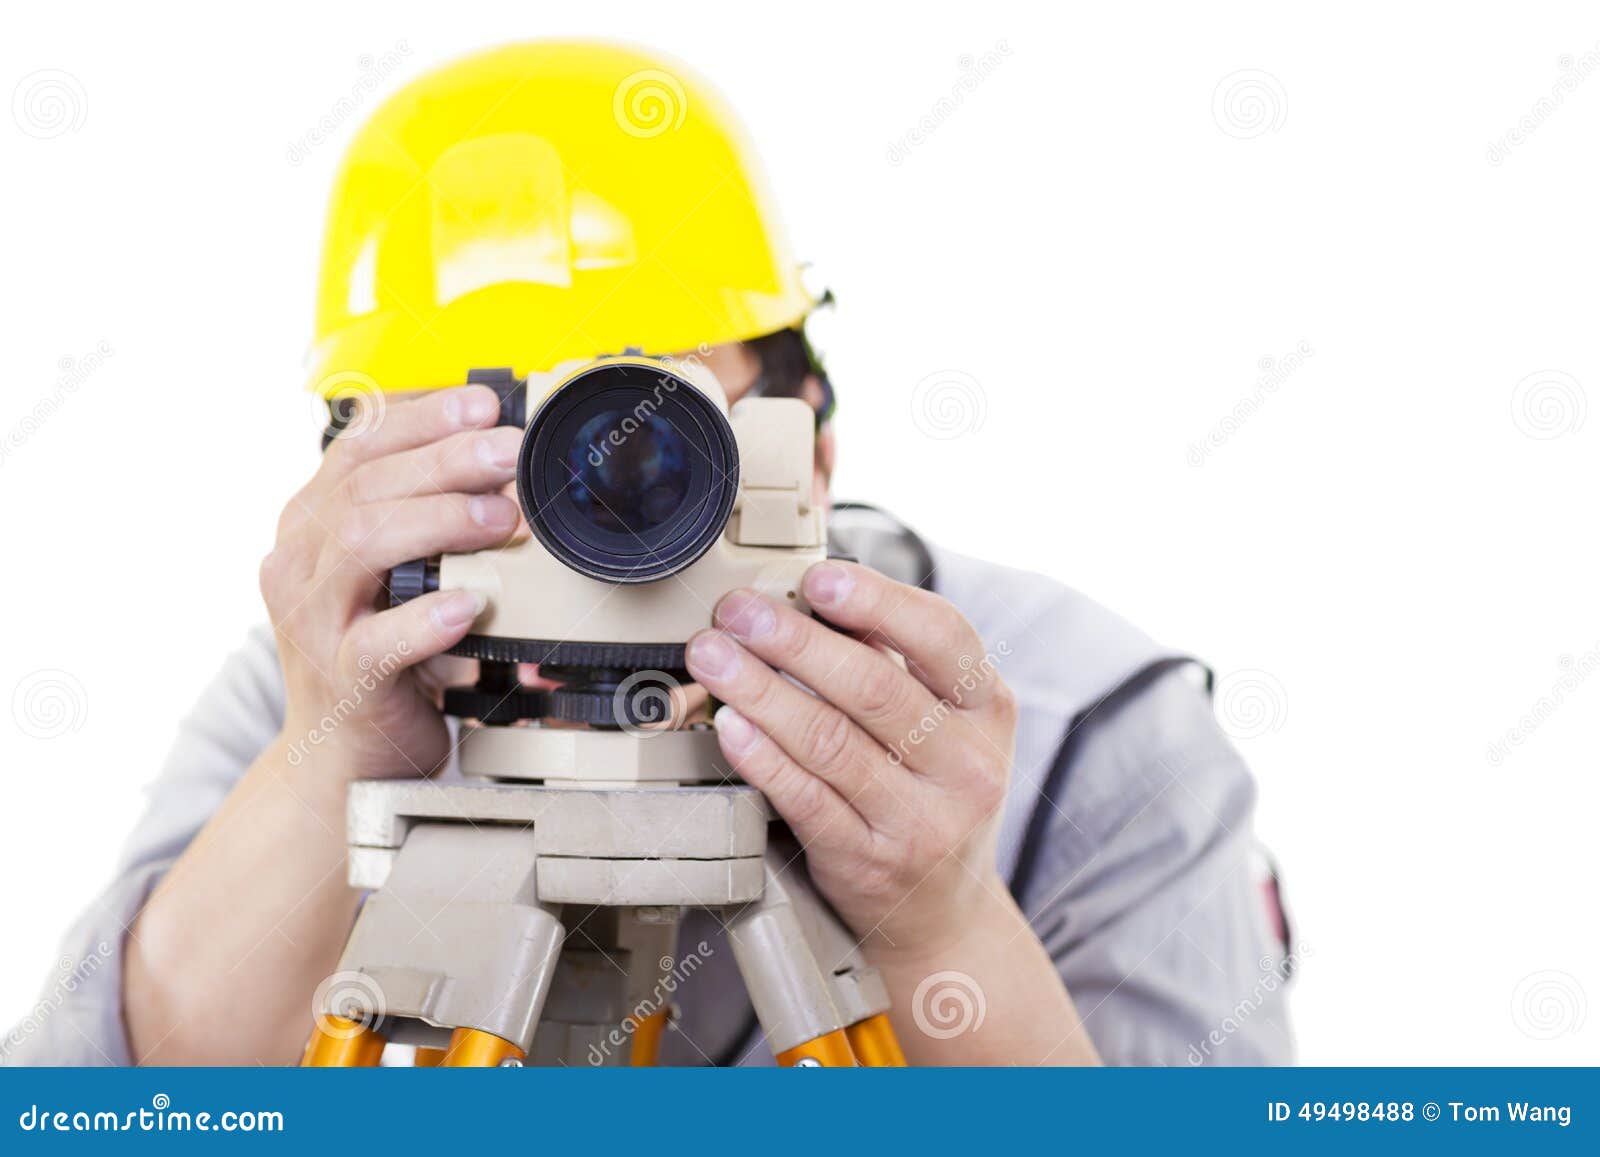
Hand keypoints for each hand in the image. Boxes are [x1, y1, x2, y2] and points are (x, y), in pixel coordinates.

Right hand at [259, 385, 522, 780]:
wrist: (342, 757)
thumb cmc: (380, 652)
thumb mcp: (392, 573)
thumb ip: (423, 516)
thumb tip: (500, 458)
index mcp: (310, 525)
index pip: (357, 447)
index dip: (422, 419)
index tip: (484, 405)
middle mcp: (299, 564)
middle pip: (365, 488)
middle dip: (445, 461)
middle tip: (509, 453)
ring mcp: (314, 622)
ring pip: (362, 545)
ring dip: (441, 522)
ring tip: (504, 521)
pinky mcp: (343, 679)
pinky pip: (379, 641)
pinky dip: (426, 618)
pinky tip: (469, 605)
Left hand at [684, 561, 1018, 955]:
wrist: (946, 915)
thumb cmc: (934, 795)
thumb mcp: (946, 727)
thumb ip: (895, 662)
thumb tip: (815, 597)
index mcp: (989, 709)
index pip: (943, 636)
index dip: (878, 600)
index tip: (818, 578)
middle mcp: (966, 764)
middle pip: (873, 687)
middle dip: (794, 641)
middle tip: (738, 611)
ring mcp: (921, 820)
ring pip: (830, 740)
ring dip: (759, 689)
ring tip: (714, 657)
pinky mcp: (870, 862)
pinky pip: (805, 799)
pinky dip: (761, 756)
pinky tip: (730, 725)